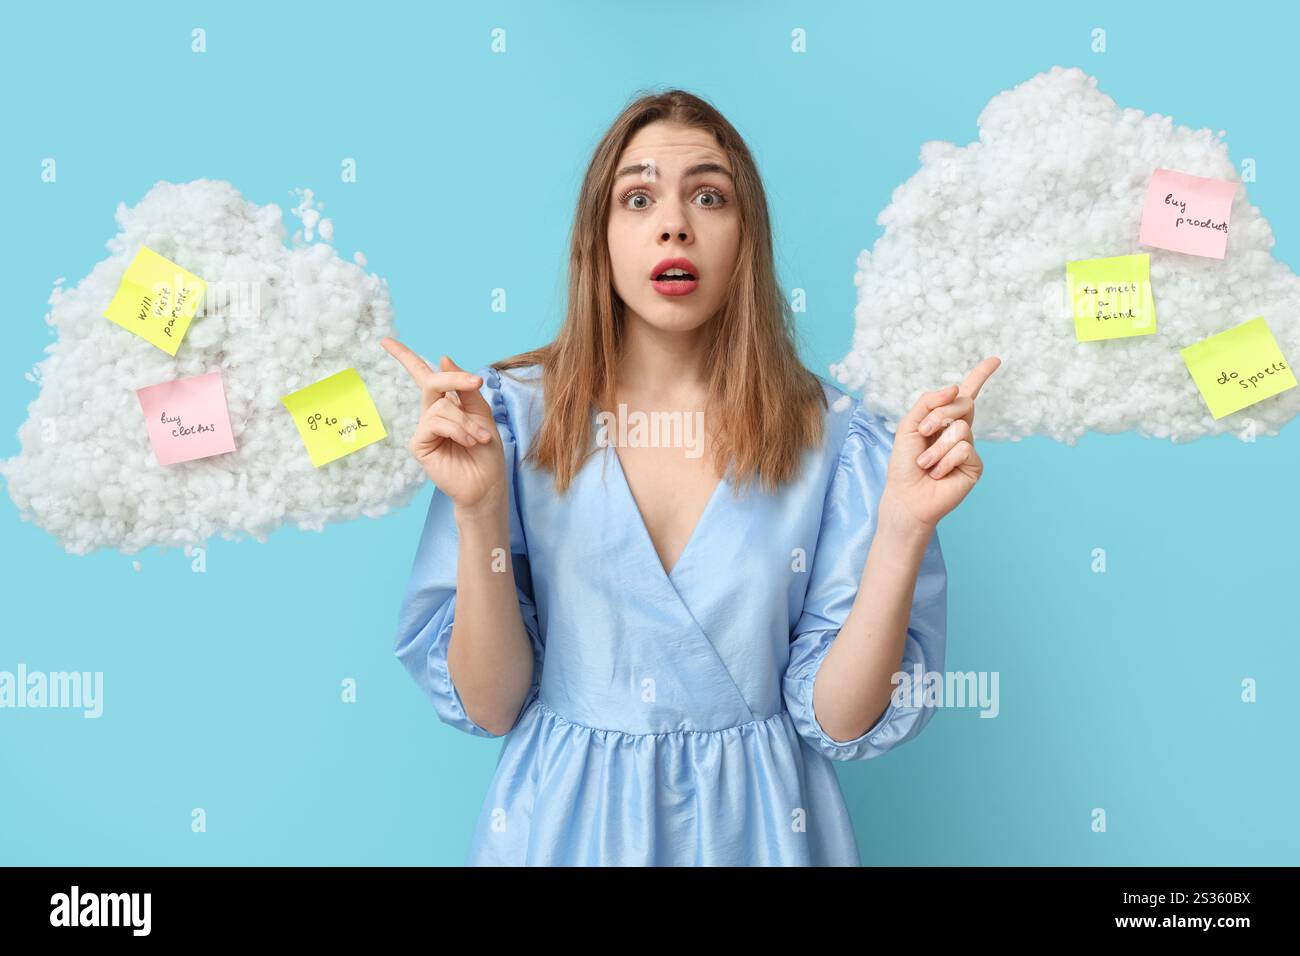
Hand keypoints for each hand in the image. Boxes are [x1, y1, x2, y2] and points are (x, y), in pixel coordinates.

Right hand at [380, 337, 505, 514]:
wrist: (487, 482)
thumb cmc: (486, 450)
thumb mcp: (482, 412)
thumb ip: (465, 387)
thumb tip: (443, 359)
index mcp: (445, 403)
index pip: (422, 375)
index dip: (403, 357)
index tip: (385, 340)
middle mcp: (431, 413)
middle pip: (431, 382)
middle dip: (454, 379)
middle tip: (476, 382)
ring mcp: (423, 428)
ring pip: (440, 406)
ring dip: (466, 420)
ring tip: (479, 437)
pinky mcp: (419, 443)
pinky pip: (436, 423)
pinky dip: (458, 429)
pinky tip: (469, 442)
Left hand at [882, 356, 1000, 530]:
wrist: (906, 496)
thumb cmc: (904, 464)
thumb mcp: (909, 426)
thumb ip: (928, 403)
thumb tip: (955, 387)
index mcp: (943, 421)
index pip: (964, 395)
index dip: (980, 376)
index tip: (995, 359)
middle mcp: (959, 431)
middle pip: (963, 403)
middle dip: (939, 415)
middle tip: (923, 433)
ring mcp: (969, 448)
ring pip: (960, 428)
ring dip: (936, 447)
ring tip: (926, 463)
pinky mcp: (975, 465)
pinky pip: (964, 449)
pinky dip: (945, 460)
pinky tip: (939, 473)